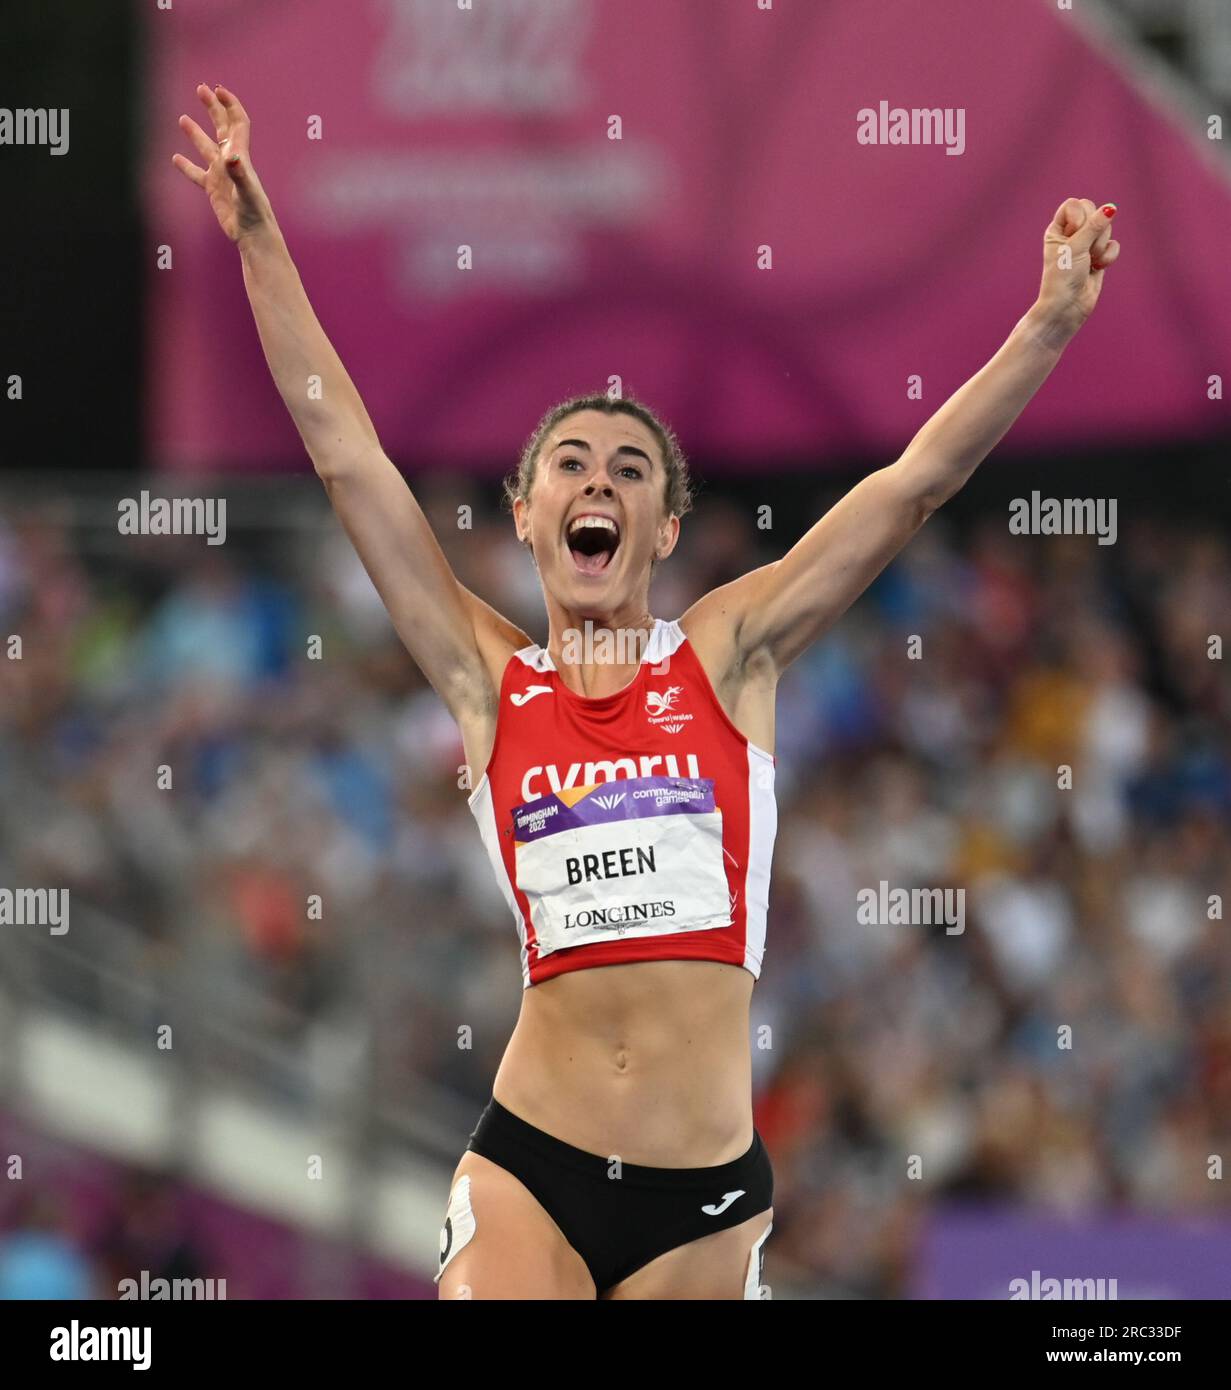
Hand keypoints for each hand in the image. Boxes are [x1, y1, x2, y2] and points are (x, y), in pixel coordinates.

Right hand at [171, 83, 272, 243]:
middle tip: (201, 88)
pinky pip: (197, 174)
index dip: (229, 105)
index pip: (236, 123)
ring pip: (206, 148)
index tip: (217, 89)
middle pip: (221, 128)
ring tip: (183, 119)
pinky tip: (175, 159)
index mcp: (240, 156)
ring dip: (195, 133)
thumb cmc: (254, 214)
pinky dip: (186, 166)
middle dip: (212, 108)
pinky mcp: (213, 190)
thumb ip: (239, 173)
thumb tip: (231, 157)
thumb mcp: (247, 192)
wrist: (253, 235)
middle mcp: (230, 162)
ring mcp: (221, 175)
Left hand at [1032, 197, 1120, 338]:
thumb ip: (1094, 225)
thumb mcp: (1076, 248)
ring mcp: (1086, 245)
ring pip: (1106, 229)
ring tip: (1090, 261)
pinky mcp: (1098, 257)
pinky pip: (1113, 245)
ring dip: (1100, 246)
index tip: (1075, 232)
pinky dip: (1108, 256)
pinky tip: (1098, 267)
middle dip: (1094, 231)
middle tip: (1084, 249)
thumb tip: (1111, 207)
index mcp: (1057, 229)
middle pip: (1094, 213)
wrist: (1067, 307)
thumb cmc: (1063, 278)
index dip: (1080, 215)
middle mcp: (1071, 234)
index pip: (1075, 204)